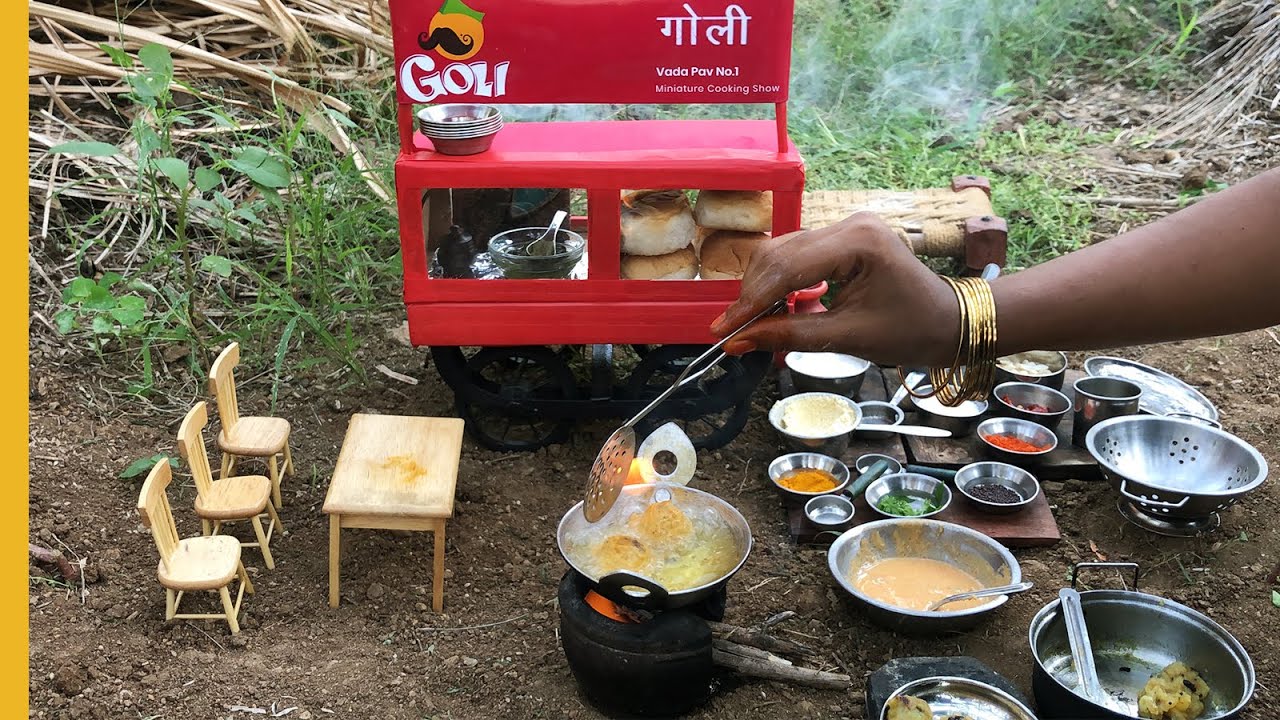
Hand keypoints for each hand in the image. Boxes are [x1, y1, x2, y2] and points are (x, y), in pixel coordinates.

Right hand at [709, 212, 960, 366]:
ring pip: (783, 252)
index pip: (788, 268)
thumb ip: (790, 335)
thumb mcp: (849, 337)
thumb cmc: (912, 331)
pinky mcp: (844, 237)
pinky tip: (773, 310)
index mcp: (858, 242)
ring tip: (748, 325)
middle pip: (779, 254)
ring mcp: (847, 227)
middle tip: (730, 332)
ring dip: (763, 289)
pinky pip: (799, 256)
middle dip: (752, 295)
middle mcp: (850, 224)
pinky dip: (781, 283)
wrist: (952, 322)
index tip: (723, 331)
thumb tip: (739, 342)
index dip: (751, 302)